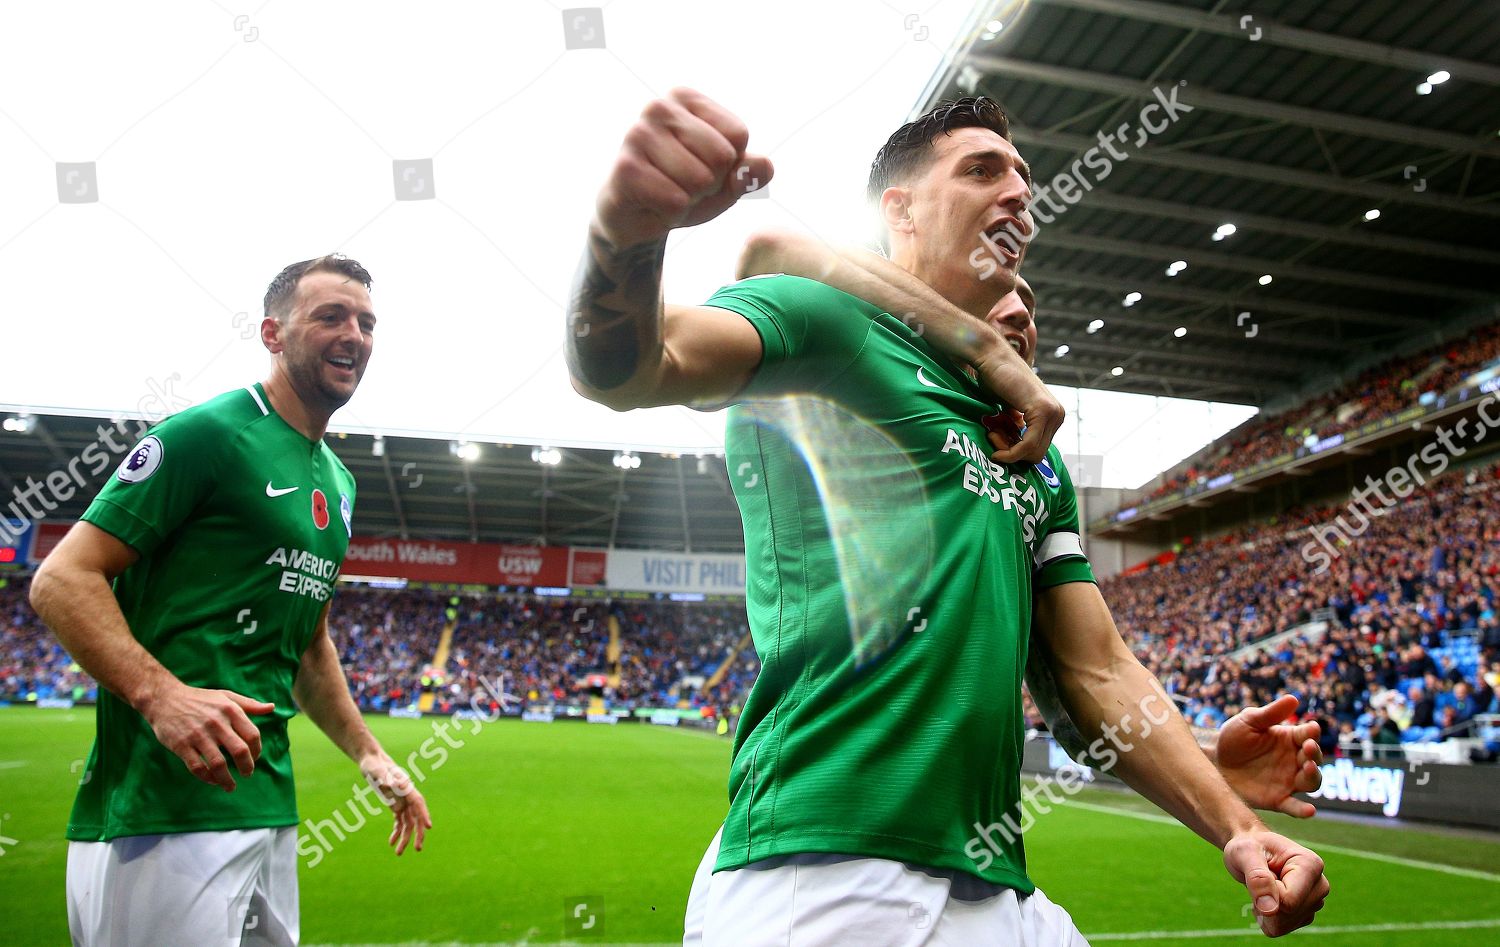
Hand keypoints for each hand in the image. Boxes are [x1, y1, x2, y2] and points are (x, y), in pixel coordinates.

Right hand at [142, 683, 273, 791]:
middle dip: (247, 767)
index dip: (257, 750)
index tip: (255, 757)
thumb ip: (249, 704)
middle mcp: (216, 723)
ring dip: (227, 779)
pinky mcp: (182, 745)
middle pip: (240, 751)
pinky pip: (198, 767)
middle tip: (248, 774)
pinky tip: (213, 780)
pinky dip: (207, 778)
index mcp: (230, 710)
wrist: (165, 699)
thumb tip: (272, 708)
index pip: (252, 735)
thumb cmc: (200, 699)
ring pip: (219, 764)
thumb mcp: (226, 696)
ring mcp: (198, 735)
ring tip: (231, 786)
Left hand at [360, 755, 431, 855]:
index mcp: (406, 787)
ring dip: (405, 838)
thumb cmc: (374, 765)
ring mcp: (402, 801)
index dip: (424, 815)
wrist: (371, 761)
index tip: (428, 827)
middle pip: (416, 816)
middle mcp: (407, 796)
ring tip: (398, 853)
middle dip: (418, 833)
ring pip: (408, 822)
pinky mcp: (395, 805)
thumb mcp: (377, 771)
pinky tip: (391, 842)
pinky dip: (396, 832)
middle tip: (417, 849)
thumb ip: (385, 778)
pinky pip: (399, 821)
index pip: (418, 803)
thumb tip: (394, 786)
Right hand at [594, 87, 773, 248]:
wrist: (632, 219)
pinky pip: (676, 201)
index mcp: (686, 98)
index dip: (728, 165)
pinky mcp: (625, 169)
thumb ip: (749, 172)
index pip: (738, 135)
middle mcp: (659, 107)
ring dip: (689, 200)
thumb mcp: (725, 181)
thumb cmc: (682, 190)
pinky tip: (652, 205)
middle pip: (722, 157)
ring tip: (666, 194)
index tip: (700, 167)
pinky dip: (671, 214)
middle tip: (681, 185)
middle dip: (710, 185)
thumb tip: (764, 166)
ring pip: (700, 181)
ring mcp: (638, 135)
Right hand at [975, 343, 1064, 464]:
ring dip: (1008, 450)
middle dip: (1011, 452)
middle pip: (1037, 455)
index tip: (995, 439)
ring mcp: (1053, 413)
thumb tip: (1015, 452)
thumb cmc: (996, 380)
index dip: (1015, 452)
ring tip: (992, 434)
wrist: (992, 357)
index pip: (1038, 449)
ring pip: (1033, 454)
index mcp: (1052, 415)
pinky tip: (995, 443)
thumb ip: (1018, 428)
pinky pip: (1028, 446)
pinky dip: (1010, 452)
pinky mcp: (1042, 411)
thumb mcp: (1010, 411)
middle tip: (992, 437)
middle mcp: (1057, 415)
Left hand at [1217, 695, 1323, 817]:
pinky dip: (1303, 810)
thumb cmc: (1233, 737)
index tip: (1311, 728)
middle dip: (1314, 753)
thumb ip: (1270, 714)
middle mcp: (1293, 761)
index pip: (1307, 735)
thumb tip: (1294, 699)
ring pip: (1310, 782)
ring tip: (1307, 768)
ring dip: (1313, 776)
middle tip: (1307, 748)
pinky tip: (1309, 811)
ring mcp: (1287, 781)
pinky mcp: (1277, 800)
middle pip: (1313, 759)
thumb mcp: (1249, 721)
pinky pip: (1294, 807)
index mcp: (1290, 739)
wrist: (1212, 760)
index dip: (1311, 732)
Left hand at [1223, 829, 1328, 936]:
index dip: (1265, 892)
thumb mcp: (1244, 852)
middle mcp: (1319, 885)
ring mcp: (1314, 902)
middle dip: (1263, 901)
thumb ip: (1257, 877)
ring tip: (1263, 886)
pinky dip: (1265, 917)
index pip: (1289, 900)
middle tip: (1258, 878)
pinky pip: (1279, 929)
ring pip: (1283, 925)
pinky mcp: (1304, 914)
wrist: (1253, 850)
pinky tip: (1265, 897)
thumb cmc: (1249, 847)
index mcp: (1311, 865)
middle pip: (1288, 914)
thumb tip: (1270, 909)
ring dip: (1263, 909)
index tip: (1258, 871)